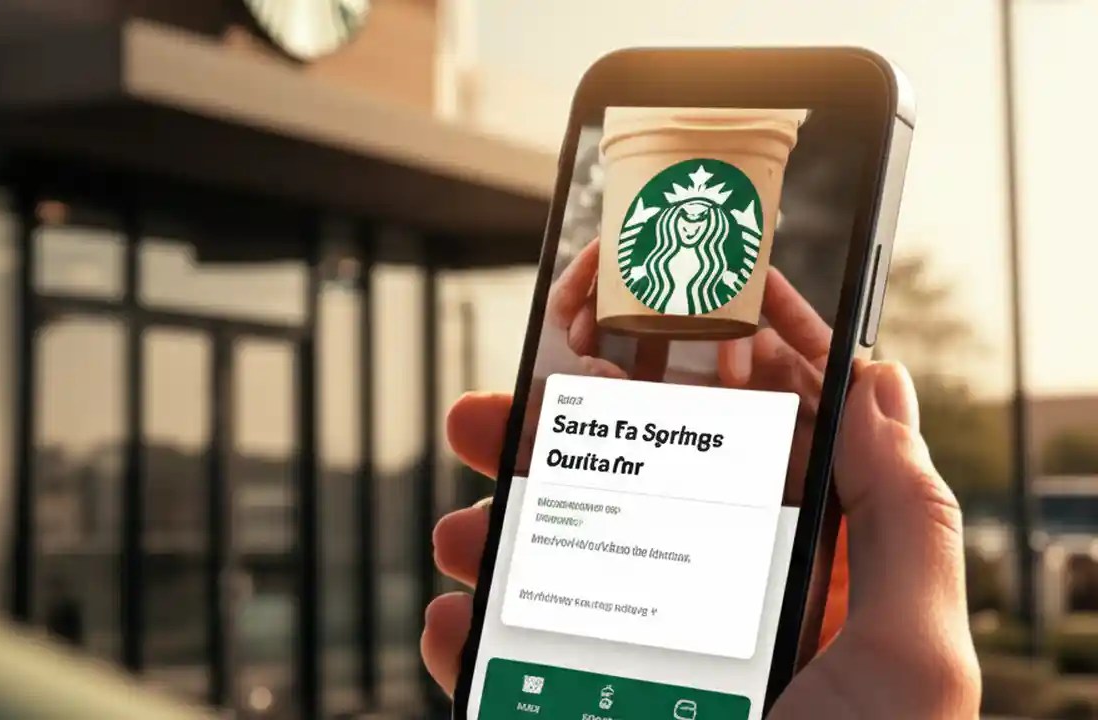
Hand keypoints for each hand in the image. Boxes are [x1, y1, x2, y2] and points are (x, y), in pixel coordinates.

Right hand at [421, 363, 979, 717]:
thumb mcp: (908, 659)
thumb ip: (902, 520)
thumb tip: (879, 385)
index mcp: (804, 574)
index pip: (766, 440)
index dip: (725, 363)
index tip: (668, 307)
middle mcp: (719, 603)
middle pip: (634, 483)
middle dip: (562, 436)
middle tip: (503, 408)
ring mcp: (645, 658)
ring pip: (559, 562)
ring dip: (495, 529)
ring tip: (461, 527)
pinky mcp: (580, 706)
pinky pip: (513, 661)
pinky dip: (468, 633)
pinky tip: (449, 616)